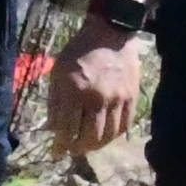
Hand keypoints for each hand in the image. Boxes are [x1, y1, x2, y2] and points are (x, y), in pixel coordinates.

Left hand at [44, 30, 141, 157]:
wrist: (111, 33)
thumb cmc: (78, 52)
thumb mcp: (57, 73)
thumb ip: (54, 102)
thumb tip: (53, 129)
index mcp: (75, 91)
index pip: (67, 129)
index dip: (61, 145)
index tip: (56, 152)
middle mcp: (98, 98)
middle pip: (89, 137)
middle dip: (78, 149)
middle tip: (72, 150)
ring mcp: (118, 99)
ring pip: (108, 136)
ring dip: (95, 145)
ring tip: (87, 145)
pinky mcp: (132, 97)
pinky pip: (124, 126)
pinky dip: (113, 136)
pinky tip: (105, 136)